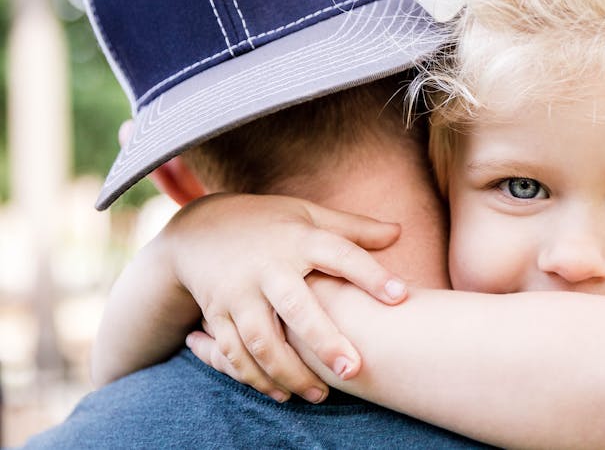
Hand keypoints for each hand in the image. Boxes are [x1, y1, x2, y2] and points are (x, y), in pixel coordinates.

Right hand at [161, 193, 405, 402]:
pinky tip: (282, 393)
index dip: (370, 275)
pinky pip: (234, 352)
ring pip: (261, 340)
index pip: (340, 255)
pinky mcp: (216, 314)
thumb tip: (398, 231)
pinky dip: (255, 377)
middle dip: (323, 341)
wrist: (197, 230)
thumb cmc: (269, 223)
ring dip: (289, 372)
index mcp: (298, 238)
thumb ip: (352, 228)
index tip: (400, 296)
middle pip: (296, 307)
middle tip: (353, 369)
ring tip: (320, 394)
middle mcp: (267, 267)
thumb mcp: (308, 214)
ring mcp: (238, 293)